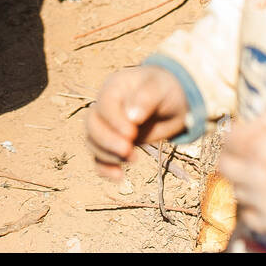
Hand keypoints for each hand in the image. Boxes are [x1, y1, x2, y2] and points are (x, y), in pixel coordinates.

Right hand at [86, 66, 189, 180]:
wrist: (172, 101)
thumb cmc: (165, 89)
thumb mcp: (159, 89)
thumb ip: (146, 99)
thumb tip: (132, 117)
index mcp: (114, 88)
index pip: (104, 104)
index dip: (114, 122)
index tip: (132, 134)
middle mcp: (106, 107)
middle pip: (92, 125)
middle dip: (107, 141)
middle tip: (128, 151)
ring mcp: (108, 126)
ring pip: (93, 142)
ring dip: (107, 155)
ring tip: (133, 159)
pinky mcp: (113, 144)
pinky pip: (100, 158)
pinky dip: (105, 169)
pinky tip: (119, 177)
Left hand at [219, 109, 265, 236]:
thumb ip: (265, 117)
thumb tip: (246, 121)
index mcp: (259, 147)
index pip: (226, 140)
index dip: (232, 137)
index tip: (238, 138)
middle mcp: (255, 174)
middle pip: (224, 166)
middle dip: (232, 158)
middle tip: (244, 157)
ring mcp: (261, 200)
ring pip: (235, 190)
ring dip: (244, 183)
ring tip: (264, 178)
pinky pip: (247, 214)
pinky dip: (253, 206)